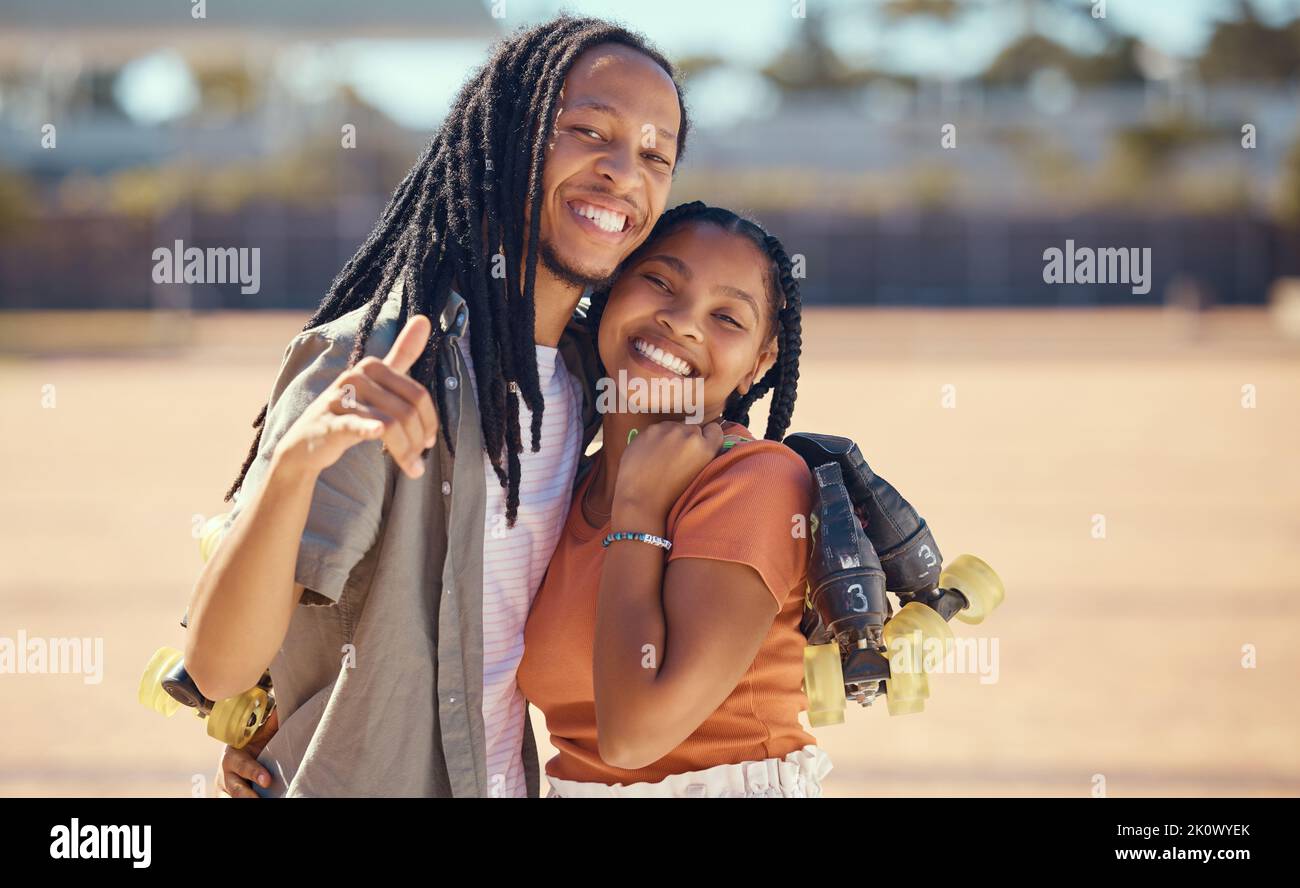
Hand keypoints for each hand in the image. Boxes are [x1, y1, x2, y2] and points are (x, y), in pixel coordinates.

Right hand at [214, 707, 277, 797]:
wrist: (229, 762)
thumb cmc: (248, 748)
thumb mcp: (255, 738)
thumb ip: (268, 726)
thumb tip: (281, 707)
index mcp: (232, 757)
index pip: (243, 766)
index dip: (254, 773)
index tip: (267, 780)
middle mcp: (226, 776)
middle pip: (235, 789)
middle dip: (247, 795)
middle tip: (260, 800)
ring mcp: (224, 791)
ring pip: (231, 799)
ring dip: (244, 800)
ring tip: (259, 803)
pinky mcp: (224, 799)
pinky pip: (229, 802)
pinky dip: (241, 803)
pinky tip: (259, 803)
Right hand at [273, 315, 439, 480]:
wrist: (307, 443)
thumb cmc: (349, 410)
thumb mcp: (377, 382)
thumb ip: (401, 354)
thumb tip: (424, 318)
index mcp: (372, 367)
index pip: (417, 395)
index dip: (429, 421)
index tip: (429, 441)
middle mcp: (356, 376)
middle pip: (406, 411)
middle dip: (418, 440)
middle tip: (419, 461)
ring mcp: (339, 398)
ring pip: (389, 424)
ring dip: (405, 451)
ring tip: (413, 469)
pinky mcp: (328, 422)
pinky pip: (353, 423)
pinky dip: (367, 427)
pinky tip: (377, 433)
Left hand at [612, 420, 724, 519]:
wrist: (639, 499)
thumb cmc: (668, 496)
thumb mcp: (697, 476)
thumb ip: (702, 457)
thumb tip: (702, 445)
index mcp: (705, 449)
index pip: (715, 430)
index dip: (707, 438)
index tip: (700, 446)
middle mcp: (689, 435)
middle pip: (693, 429)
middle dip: (687, 439)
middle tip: (677, 457)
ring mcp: (668, 430)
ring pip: (675, 427)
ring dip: (671, 436)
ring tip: (660, 457)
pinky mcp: (650, 429)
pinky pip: (657, 430)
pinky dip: (654, 438)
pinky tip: (648, 454)